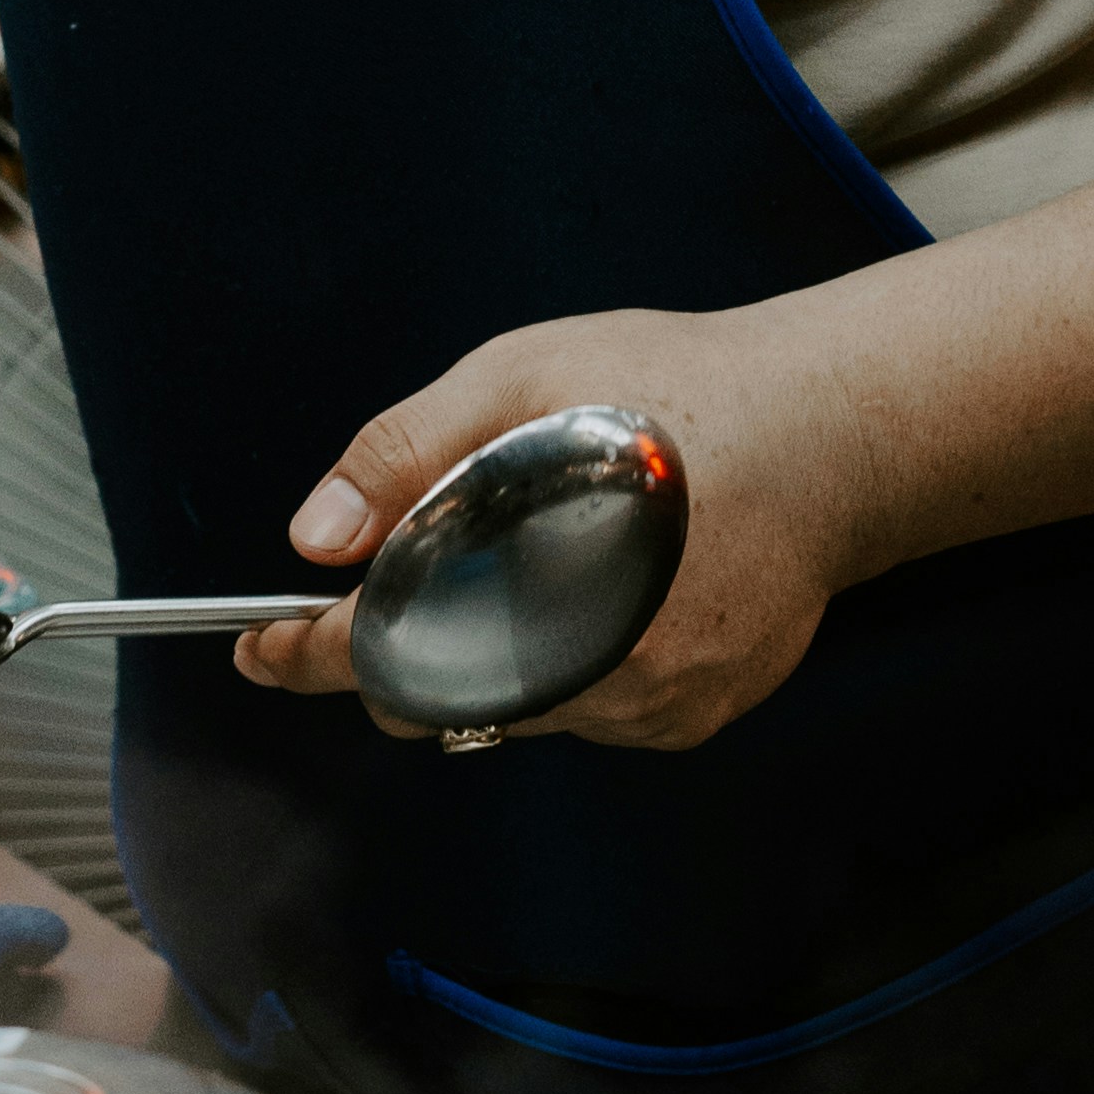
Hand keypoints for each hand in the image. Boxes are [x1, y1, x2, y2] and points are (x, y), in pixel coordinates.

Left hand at [228, 297, 890, 752]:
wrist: (834, 431)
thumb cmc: (676, 388)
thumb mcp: (524, 375)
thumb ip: (409, 454)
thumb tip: (315, 537)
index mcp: (540, 578)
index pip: (391, 650)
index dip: (315, 655)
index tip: (258, 649)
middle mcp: (600, 670)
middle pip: (448, 694)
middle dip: (405, 642)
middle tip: (403, 567)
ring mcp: (653, 706)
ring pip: (519, 704)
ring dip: (492, 642)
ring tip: (544, 540)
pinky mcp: (692, 718)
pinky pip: (590, 707)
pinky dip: (565, 653)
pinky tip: (605, 578)